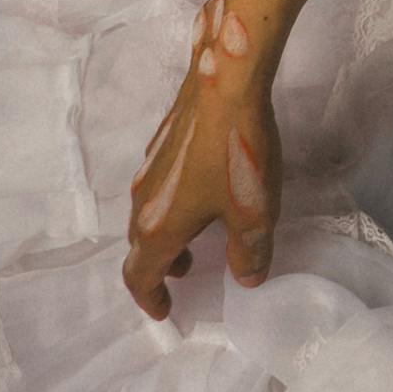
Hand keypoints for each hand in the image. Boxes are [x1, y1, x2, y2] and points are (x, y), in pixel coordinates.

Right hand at [123, 0, 281, 319]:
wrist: (226, 80)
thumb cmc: (237, 154)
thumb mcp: (253, 215)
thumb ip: (248, 253)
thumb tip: (246, 278)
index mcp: (159, 227)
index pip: (140, 276)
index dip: (150, 299)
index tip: (166, 311)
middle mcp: (144, 199)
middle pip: (140, 245)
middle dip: (160, 266)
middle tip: (187, 272)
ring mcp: (150, 166)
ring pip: (147, 212)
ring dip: (166, 234)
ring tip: (197, 234)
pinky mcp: (162, 139)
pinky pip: (158, 185)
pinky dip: (172, 203)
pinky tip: (203, 187)